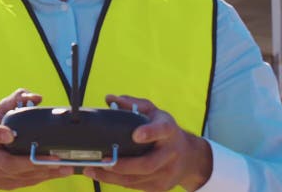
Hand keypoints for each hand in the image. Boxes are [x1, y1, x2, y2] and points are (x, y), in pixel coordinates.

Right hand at [0, 88, 73, 190]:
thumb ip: (17, 99)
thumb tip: (37, 97)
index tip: (10, 135)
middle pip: (7, 162)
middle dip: (33, 162)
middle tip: (55, 159)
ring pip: (18, 175)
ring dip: (43, 172)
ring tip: (65, 167)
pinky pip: (22, 183)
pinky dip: (40, 178)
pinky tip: (55, 173)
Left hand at [82, 95, 212, 191]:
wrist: (189, 156)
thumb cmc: (165, 131)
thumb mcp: (153, 112)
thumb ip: (132, 104)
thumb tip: (109, 99)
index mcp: (168, 130)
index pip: (162, 130)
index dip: (150, 133)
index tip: (136, 135)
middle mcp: (171, 153)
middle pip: (147, 164)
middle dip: (122, 164)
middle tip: (103, 160)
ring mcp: (167, 173)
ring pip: (137, 179)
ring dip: (112, 177)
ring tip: (92, 169)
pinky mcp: (161, 187)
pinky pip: (136, 186)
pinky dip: (117, 182)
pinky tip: (103, 176)